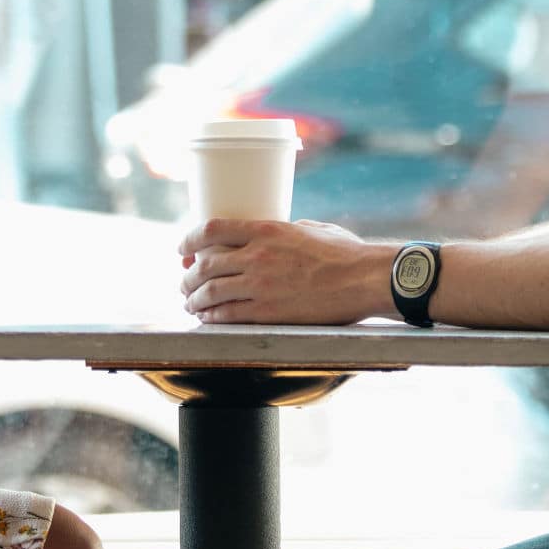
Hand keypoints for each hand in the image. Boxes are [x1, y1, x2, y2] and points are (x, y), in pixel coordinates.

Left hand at [178, 218, 390, 324]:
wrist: (365, 279)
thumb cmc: (346, 252)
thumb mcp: (311, 228)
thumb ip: (285, 230)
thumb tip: (273, 235)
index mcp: (266, 230)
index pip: (211, 229)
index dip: (190, 240)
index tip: (182, 249)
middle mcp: (257, 256)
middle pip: (205, 265)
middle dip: (188, 276)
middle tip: (184, 282)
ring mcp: (261, 285)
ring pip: (210, 292)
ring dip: (194, 299)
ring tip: (191, 304)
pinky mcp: (268, 312)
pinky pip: (227, 316)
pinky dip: (211, 317)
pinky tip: (207, 319)